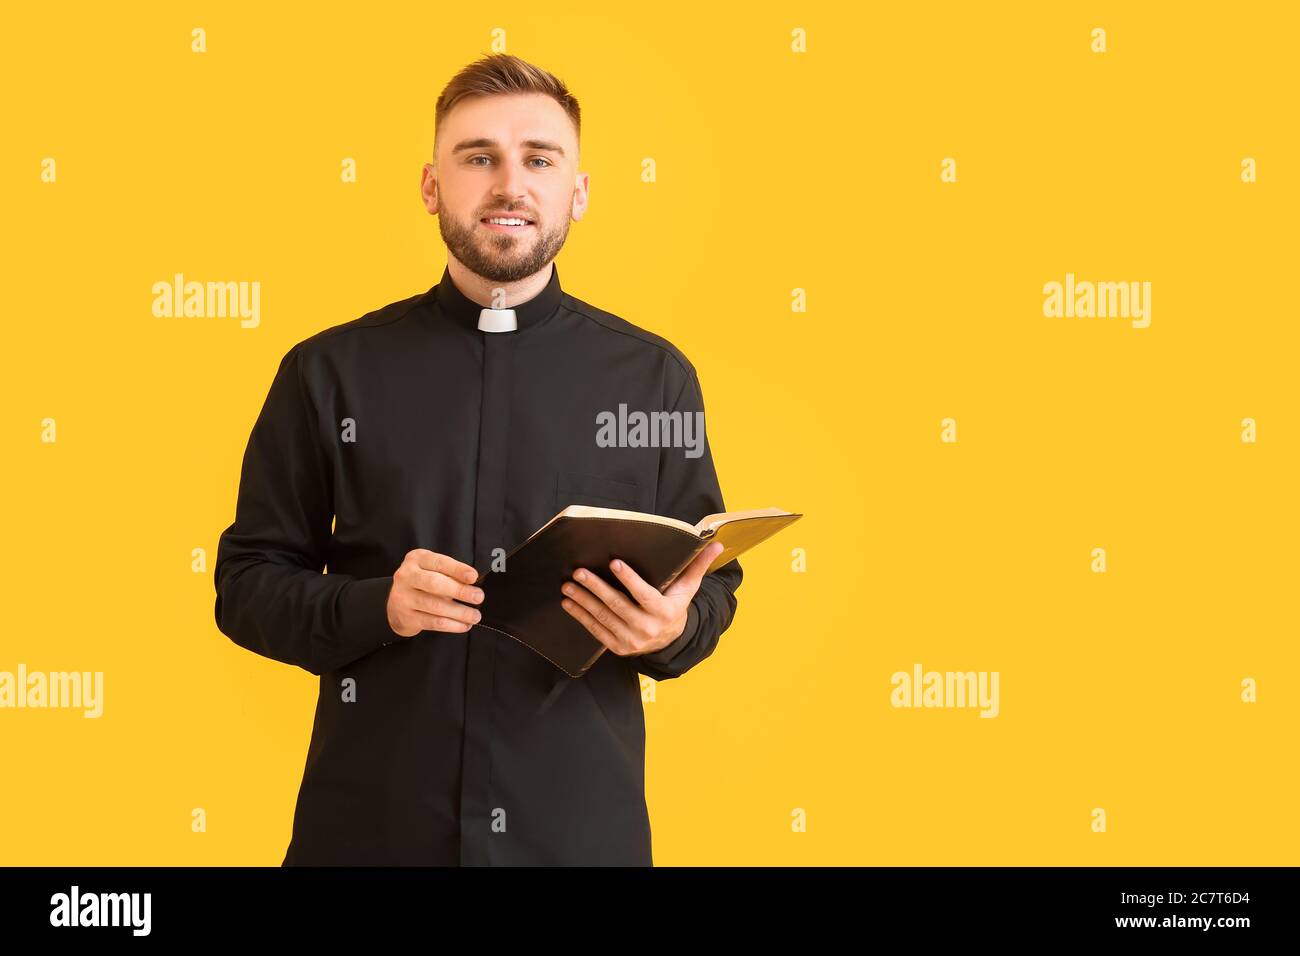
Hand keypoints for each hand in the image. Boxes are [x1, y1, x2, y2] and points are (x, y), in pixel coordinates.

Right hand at [386, 549, 483, 637]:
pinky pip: (433, 622)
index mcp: (416, 559)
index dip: (458, 569)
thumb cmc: (422, 584)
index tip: (473, 577)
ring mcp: (403, 597)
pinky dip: (452, 625)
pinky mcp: (406, 617)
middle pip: (435, 583)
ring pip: (435, 606)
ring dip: (459, 612)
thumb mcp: (433, 571)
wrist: (396, 605)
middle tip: (478, 597)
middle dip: (460, 591)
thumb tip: (473, 584)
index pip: (439, 562)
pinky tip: (464, 625)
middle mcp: (406, 576)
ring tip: (475, 616)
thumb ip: (450, 574)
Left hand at [559, 541, 724, 656]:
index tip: (614, 562)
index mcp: (664, 612)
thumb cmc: (676, 606)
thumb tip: (716, 543)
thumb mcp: (688, 588)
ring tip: (568, 585)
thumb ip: (698, 566)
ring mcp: (631, 640)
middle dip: (596, 588)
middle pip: (617, 606)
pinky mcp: (617, 648)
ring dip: (583, 601)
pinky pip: (596, 631)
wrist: (670, 641)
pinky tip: (568, 603)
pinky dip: (581, 617)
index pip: (644, 595)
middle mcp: (647, 629)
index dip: (629, 579)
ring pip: (603, 618)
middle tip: (579, 572)